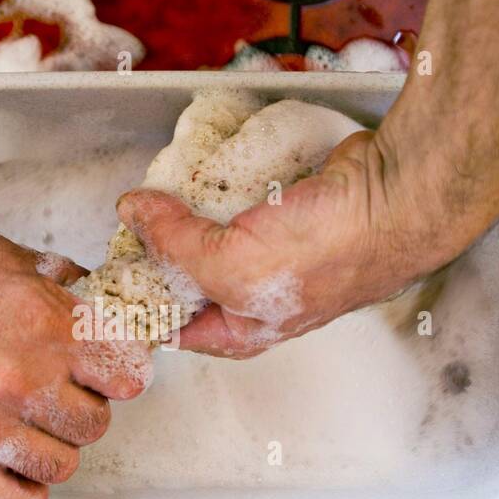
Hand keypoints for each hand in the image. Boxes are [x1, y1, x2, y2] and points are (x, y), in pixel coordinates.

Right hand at [0, 206, 150, 498]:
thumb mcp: (11, 255)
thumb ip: (63, 286)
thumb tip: (100, 302)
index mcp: (49, 325)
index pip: (128, 375)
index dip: (119, 371)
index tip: (103, 369)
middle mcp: (24, 379)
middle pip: (96, 424)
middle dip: (83, 408)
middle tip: (57, 393)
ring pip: (61, 465)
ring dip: (52, 448)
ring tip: (30, 427)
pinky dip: (21, 494)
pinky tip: (15, 471)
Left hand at [116, 130, 445, 357]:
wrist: (393, 198)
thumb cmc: (328, 252)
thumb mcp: (229, 264)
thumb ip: (173, 245)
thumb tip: (132, 214)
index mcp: (243, 330)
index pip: (175, 329)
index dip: (139, 307)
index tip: (105, 276)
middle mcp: (258, 297)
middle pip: (190, 277)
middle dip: (159, 250)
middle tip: (127, 220)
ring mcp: (274, 251)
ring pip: (213, 234)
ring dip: (186, 212)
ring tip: (155, 189)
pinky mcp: (286, 209)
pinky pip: (239, 198)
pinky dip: (218, 184)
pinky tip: (197, 168)